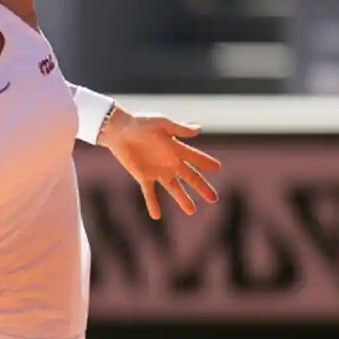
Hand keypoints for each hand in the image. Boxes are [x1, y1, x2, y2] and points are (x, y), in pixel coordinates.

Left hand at [98, 108, 222, 219]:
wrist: (119, 130)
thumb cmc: (141, 123)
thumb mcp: (161, 123)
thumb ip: (179, 128)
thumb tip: (198, 130)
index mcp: (176, 148)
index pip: (195, 157)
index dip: (206, 162)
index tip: (218, 168)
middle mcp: (170, 162)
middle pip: (189, 177)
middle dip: (202, 188)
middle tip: (214, 199)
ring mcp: (157, 171)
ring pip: (173, 188)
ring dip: (182, 199)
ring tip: (191, 211)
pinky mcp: (143, 176)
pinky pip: (149, 192)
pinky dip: (152, 204)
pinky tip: (156, 216)